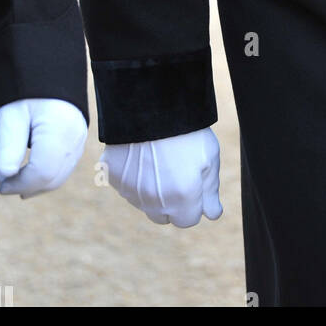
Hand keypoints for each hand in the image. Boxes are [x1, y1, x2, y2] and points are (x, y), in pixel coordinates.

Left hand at [0, 98, 86, 196]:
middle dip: (24, 186)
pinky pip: (63, 168)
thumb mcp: (12, 115)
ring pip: (59, 177)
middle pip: (52, 179)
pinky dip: (45, 176)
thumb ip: (8, 146)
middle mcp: (75, 138)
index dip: (18, 184)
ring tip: (11, 177)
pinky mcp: (78, 141)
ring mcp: (80, 140)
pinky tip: (28, 171)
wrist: (49, 71)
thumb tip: (6, 176)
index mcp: (60, 130)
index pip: (42, 173)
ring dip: (34, 184)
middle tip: (0, 180)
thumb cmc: (27, 92)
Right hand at [100, 127, 221, 226]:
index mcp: (182, 199)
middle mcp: (155, 202)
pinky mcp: (113, 179)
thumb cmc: (186, 130)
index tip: (193, 181)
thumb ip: (210, 190)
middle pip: (164, 217)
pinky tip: (141, 155)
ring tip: (158, 160)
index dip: (193, 202)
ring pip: (144, 204)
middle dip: (172, 203)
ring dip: (152, 192)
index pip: (188, 220)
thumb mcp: (209, 156)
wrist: (151, 104)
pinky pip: (126, 187)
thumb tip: (212, 214)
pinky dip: (133, 178)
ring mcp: (131, 192)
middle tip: (175, 172)